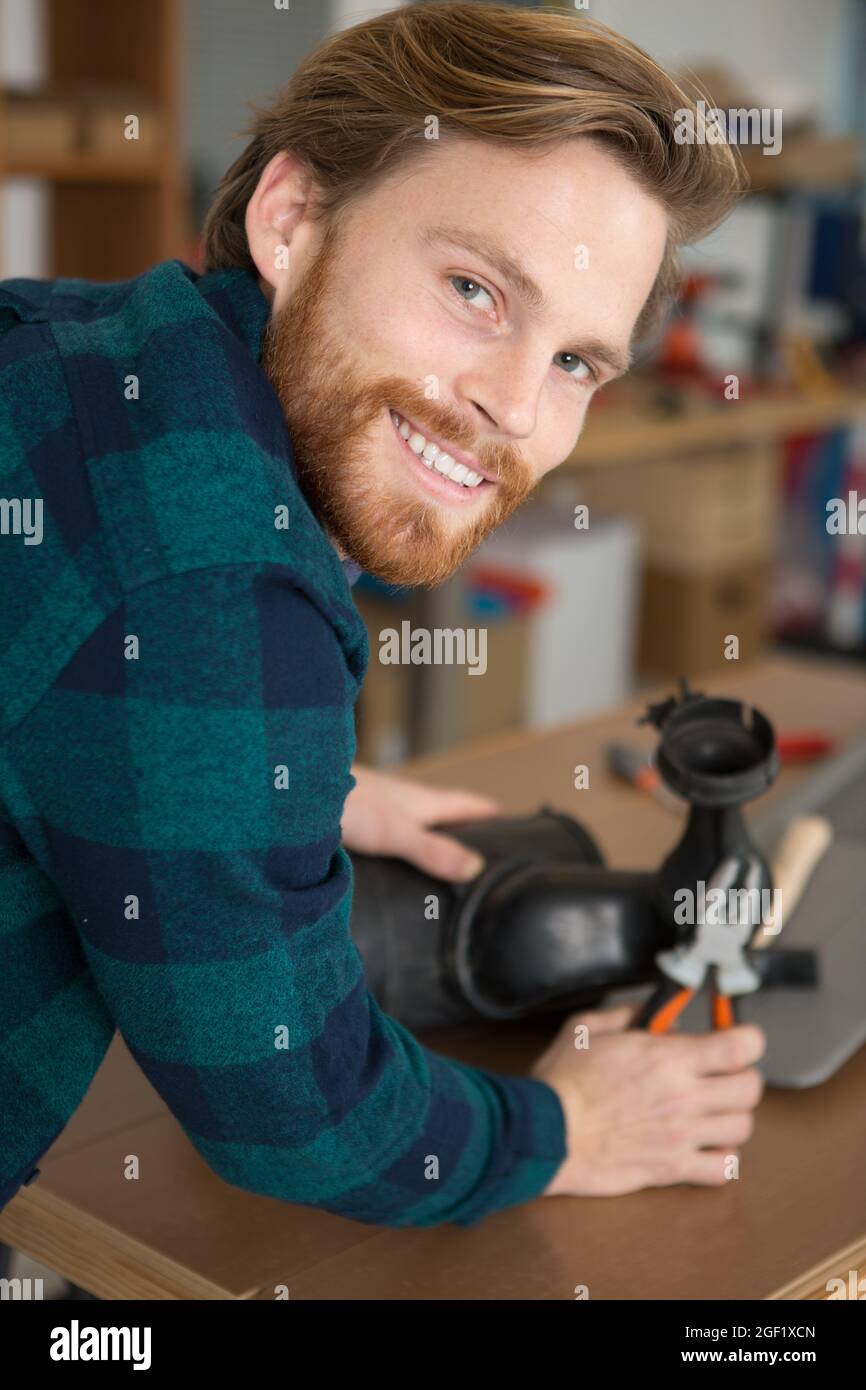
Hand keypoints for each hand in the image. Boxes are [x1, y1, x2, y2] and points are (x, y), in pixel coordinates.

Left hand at [341, 763, 501, 881]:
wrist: (295, 785)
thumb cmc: (344, 801)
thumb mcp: (396, 832)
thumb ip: (432, 851)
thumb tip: (475, 868)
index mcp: (416, 800)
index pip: (461, 803)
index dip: (483, 810)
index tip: (505, 815)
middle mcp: (396, 800)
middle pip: (434, 811)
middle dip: (454, 823)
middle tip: (474, 838)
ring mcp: (371, 806)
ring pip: (404, 819)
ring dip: (420, 832)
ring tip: (430, 853)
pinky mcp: (347, 816)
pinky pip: (377, 829)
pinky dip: (389, 841)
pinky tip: (381, 857)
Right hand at [531, 1004, 765, 1195]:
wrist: (545, 1132)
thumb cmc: (562, 1082)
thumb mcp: (587, 1028)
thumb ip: (627, 1014)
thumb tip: (654, 1013)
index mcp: (667, 1059)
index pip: (740, 1047)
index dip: (747, 1038)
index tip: (737, 1037)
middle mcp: (684, 1097)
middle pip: (751, 1088)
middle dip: (742, 1076)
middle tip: (723, 1074)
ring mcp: (681, 1136)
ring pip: (743, 1128)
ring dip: (732, 1116)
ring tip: (711, 1110)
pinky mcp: (672, 1169)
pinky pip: (724, 1169)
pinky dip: (723, 1157)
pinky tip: (705, 1144)